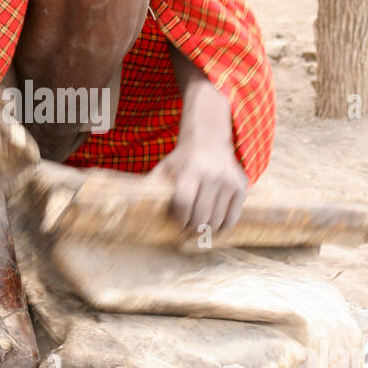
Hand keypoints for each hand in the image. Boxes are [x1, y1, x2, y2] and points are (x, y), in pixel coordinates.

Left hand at [146, 69, 247, 233]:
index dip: (178, 217)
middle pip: (200, 217)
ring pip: (216, 221)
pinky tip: (214, 221)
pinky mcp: (241, 188)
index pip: (183, 204)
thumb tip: (126, 207)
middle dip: (191, 225)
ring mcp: (229, 182)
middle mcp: (212, 176)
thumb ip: (150, 186)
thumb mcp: (164, 168)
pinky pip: (232, 218)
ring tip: (199, 221)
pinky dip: (222, 225)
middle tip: (187, 224)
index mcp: (190, 171)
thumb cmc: (182, 160)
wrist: (209, 141)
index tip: (177, 219)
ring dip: (206, 227)